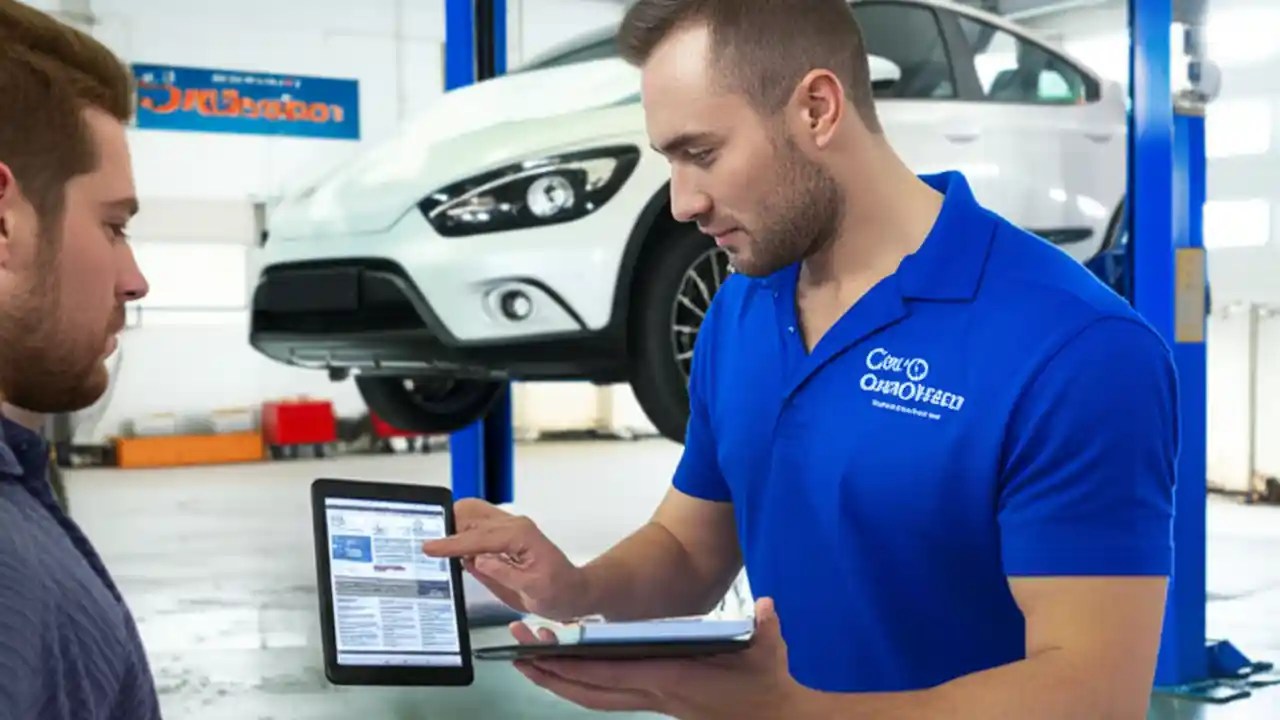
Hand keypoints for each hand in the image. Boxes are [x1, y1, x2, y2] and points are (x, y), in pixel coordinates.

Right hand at [422, 499, 588, 620]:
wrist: (574, 592)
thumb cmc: (560, 591)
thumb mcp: (533, 590)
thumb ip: (504, 574)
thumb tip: (479, 561)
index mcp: (522, 536)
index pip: (479, 538)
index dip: (452, 544)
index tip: (431, 547)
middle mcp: (515, 526)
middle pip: (472, 513)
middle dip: (448, 525)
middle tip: (427, 543)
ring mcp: (510, 529)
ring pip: (472, 516)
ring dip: (453, 528)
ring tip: (434, 547)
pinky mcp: (504, 537)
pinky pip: (477, 529)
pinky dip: (461, 536)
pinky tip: (451, 550)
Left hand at [512, 598, 809, 719]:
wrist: (774, 717)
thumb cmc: (767, 683)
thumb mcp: (769, 652)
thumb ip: (767, 628)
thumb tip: (769, 609)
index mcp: (673, 679)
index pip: (614, 674)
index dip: (575, 665)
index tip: (545, 651)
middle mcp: (655, 695)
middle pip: (590, 690)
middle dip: (550, 673)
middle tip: (516, 651)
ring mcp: (653, 702)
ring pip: (592, 698)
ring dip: (557, 682)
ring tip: (527, 659)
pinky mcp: (656, 702)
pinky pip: (605, 698)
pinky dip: (579, 686)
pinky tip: (564, 672)